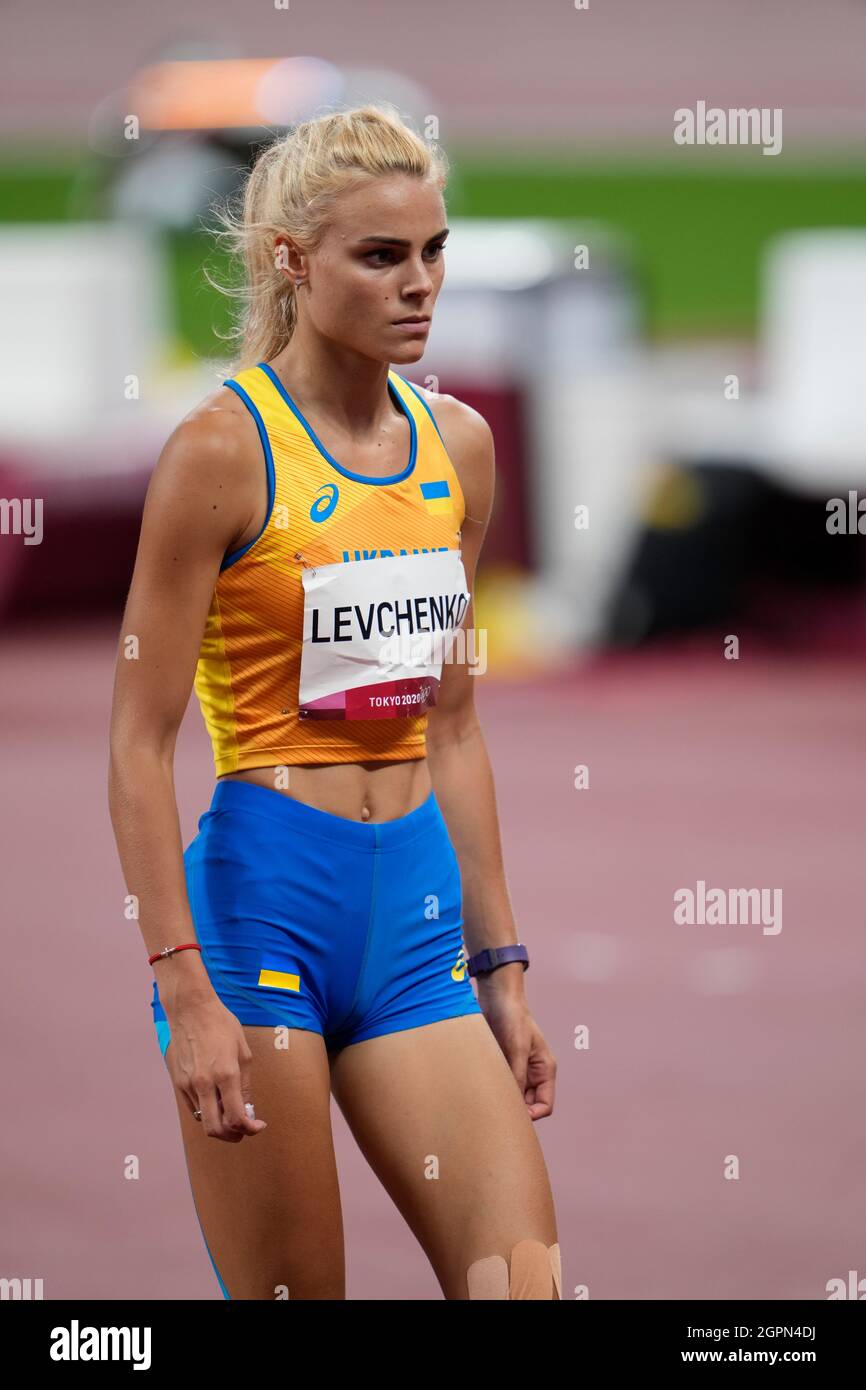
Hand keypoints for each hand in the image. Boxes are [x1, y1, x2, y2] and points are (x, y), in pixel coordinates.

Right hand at [162, 993, 268, 1142]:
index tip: (258, 1125)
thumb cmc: (220, 1024)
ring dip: (219, 1123)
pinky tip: (215, 1101)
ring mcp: (188, 1084)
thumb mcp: (243, 1051)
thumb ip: (245, 1083)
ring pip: (202, 1120)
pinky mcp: (178, 1081)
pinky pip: (192, 1107)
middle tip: (244, 1130)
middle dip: (232, 1136)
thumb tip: (247, 1107)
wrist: (190, 1009)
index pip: (237, 1117)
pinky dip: (206, 1111)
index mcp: (226, 1074)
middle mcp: (204, 1083)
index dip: (250, 1128)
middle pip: (215, 1129)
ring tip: (231, 1113)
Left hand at [478, 981, 556, 1119]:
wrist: (497, 996)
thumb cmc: (513, 1017)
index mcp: (544, 1070)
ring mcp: (516, 1069)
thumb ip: (518, 1075)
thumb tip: (514, 1104)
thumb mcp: (517, 1048)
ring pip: (512, 1096)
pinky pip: (499, 1084)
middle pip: (528, 1105)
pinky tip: (481, 1089)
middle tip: (496, 1112)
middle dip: (515, 1110)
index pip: (545, 1105)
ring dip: (502, 1099)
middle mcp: (532, 1073)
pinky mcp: (501, 1064)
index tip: (512, 1114)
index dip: (532, 1115)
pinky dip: (493, 1089)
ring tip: (487, 1099)